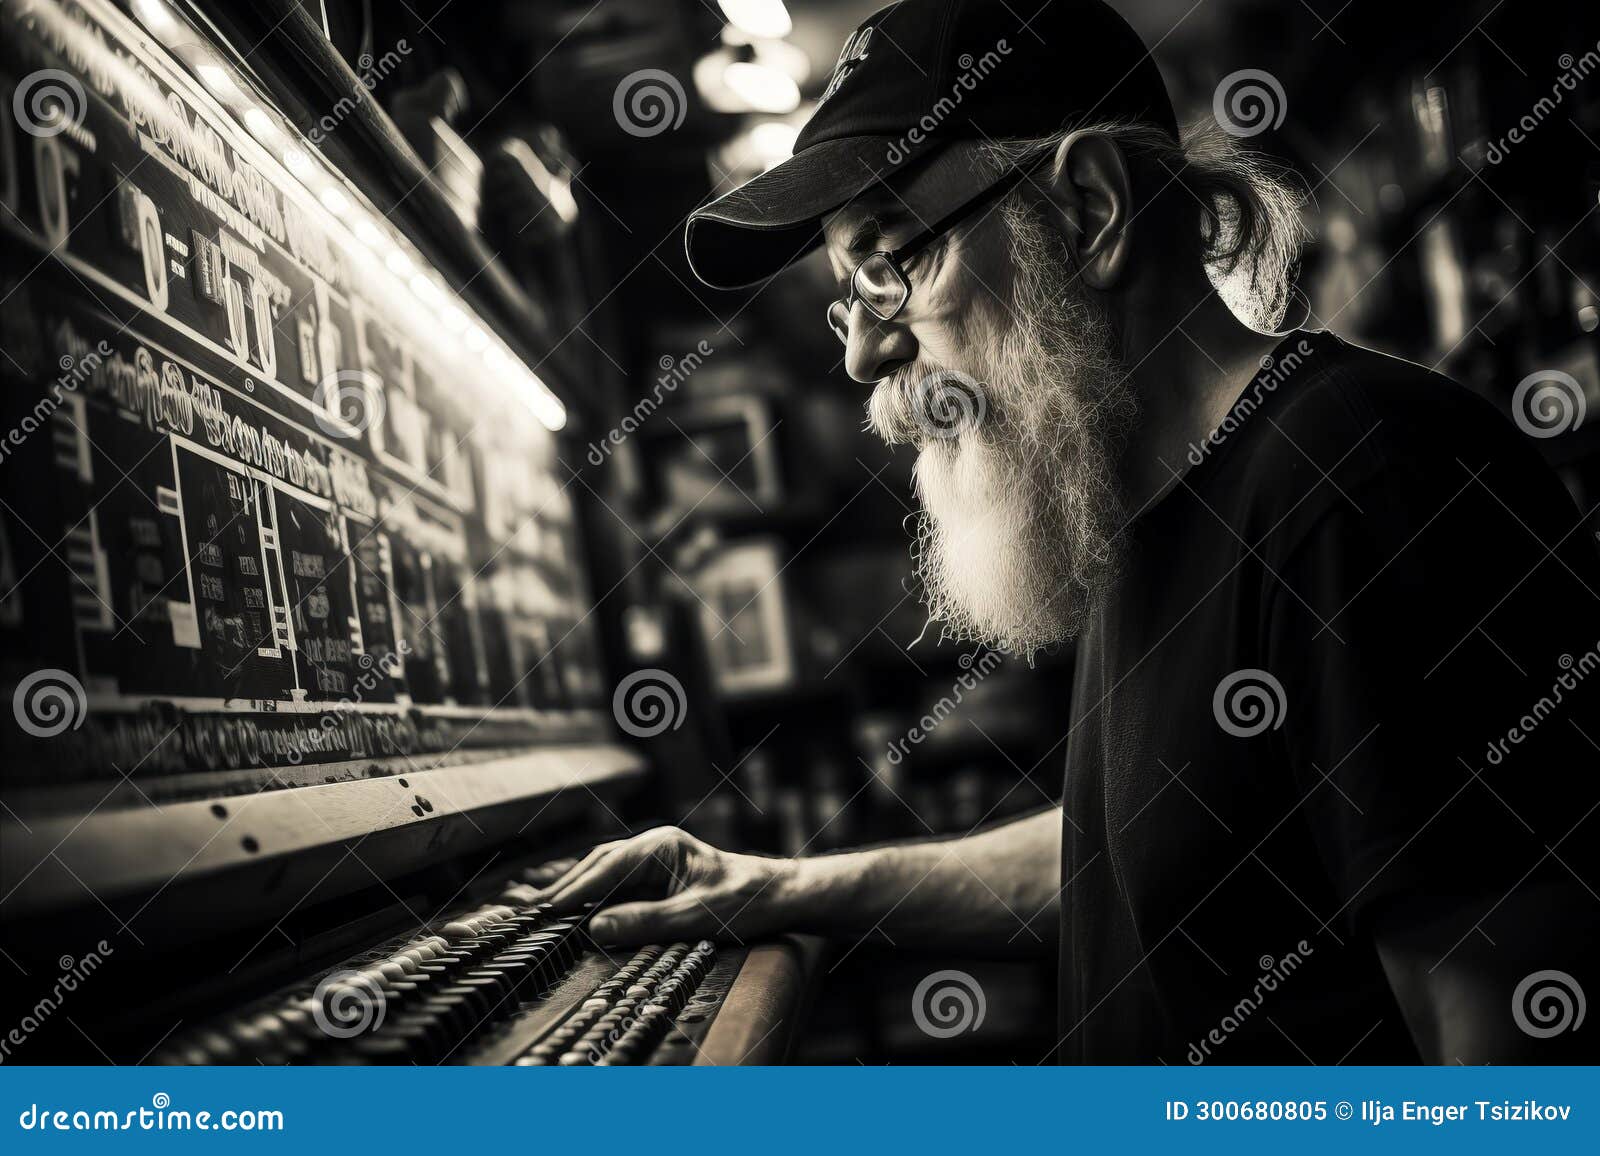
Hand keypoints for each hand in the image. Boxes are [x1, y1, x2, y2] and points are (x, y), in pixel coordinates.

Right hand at [526, 826, 799, 944]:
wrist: (779, 896)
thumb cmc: (746, 900)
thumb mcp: (697, 917)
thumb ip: (646, 922)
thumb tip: (596, 928)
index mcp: (660, 846)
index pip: (605, 868)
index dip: (573, 891)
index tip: (546, 911)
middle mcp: (654, 847)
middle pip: (598, 865)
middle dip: (567, 888)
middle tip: (533, 913)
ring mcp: (656, 860)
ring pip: (605, 872)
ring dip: (579, 891)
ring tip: (548, 913)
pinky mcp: (660, 877)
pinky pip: (619, 884)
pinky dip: (597, 897)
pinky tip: (582, 912)